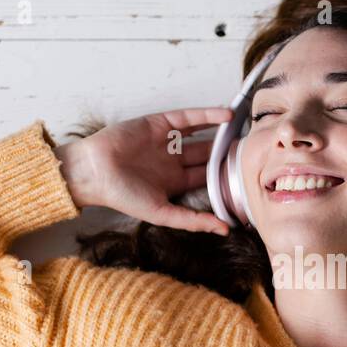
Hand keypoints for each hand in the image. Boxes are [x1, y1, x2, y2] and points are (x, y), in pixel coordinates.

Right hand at [56, 107, 232, 235]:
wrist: (94, 171)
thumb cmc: (122, 195)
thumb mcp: (162, 213)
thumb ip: (193, 220)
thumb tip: (225, 230)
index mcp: (174, 183)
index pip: (206, 179)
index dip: (225, 177)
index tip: (249, 176)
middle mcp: (173, 161)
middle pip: (207, 156)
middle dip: (227, 154)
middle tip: (253, 151)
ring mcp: (168, 141)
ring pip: (202, 135)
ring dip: (222, 134)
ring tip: (246, 132)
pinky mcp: (160, 123)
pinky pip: (189, 118)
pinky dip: (208, 115)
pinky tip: (227, 116)